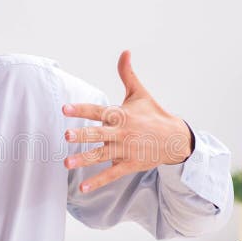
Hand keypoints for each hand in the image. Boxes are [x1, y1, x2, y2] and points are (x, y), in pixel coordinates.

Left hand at [63, 50, 192, 193]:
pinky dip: (97, 182)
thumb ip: (127, 74)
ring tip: (67, 163)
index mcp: (121, 115)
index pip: (98, 111)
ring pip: (102, 155)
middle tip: (66, 136)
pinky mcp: (129, 165)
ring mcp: (126, 150)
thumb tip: (125, 51)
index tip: (65, 109)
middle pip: (99, 134)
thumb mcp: (140, 93)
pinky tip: (82, 189)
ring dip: (84, 160)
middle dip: (83, 135)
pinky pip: (111, 175)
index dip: (82, 109)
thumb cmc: (153, 114)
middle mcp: (122, 133)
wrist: (176, 139)